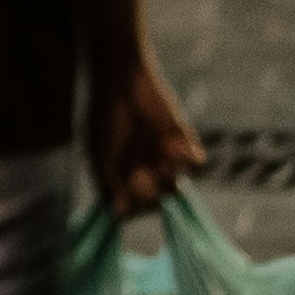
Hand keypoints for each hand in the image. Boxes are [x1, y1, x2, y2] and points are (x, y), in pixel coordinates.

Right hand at [88, 60, 204, 217]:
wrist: (122, 80)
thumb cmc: (106, 115)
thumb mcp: (98, 150)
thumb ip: (107, 182)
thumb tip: (117, 213)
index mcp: (123, 179)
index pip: (134, 209)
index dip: (134, 209)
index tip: (129, 197)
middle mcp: (145, 173)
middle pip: (156, 203)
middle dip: (151, 197)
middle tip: (142, 175)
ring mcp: (165, 159)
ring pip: (176, 188)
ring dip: (169, 179)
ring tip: (159, 158)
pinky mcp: (183, 141)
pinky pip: (197, 162)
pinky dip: (187, 159)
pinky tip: (172, 144)